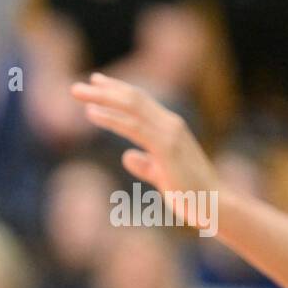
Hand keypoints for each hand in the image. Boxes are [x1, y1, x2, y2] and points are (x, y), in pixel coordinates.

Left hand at [71, 73, 221, 226]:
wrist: (212, 205)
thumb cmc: (189, 192)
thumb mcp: (161, 174)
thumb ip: (146, 163)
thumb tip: (127, 155)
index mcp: (169, 128)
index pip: (140, 102)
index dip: (117, 90)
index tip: (95, 81)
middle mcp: (170, 124)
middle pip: (132, 98)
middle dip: (104, 90)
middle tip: (76, 86)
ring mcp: (169, 133)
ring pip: (131, 107)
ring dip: (101, 98)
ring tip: (76, 92)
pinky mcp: (166, 147)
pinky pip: (133, 127)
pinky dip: (111, 118)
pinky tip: (91, 113)